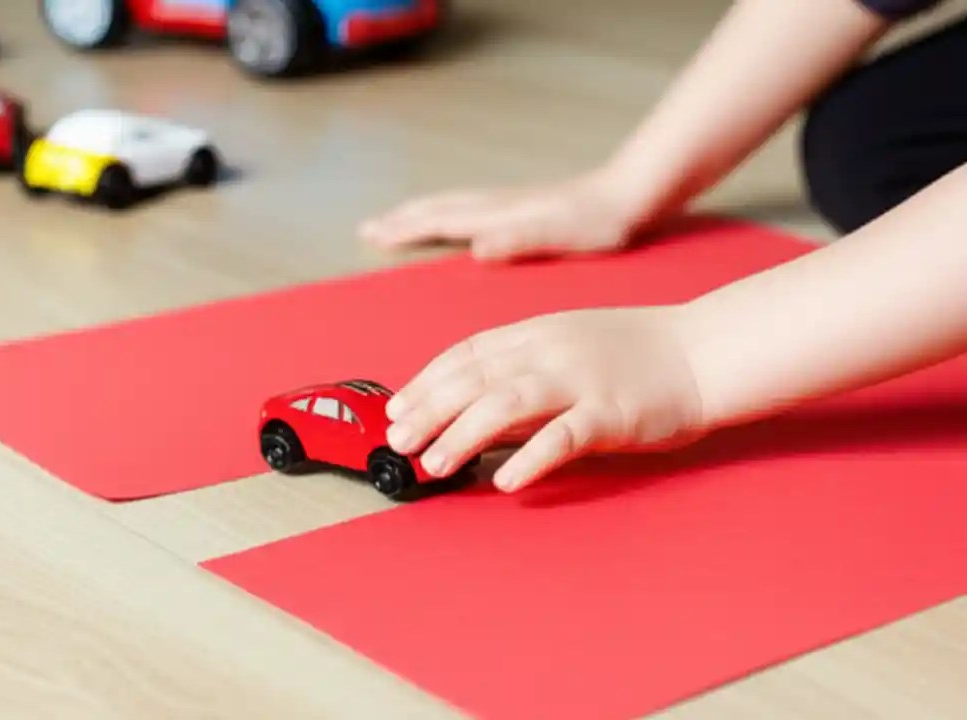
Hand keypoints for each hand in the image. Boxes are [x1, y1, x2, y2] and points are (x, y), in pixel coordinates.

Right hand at [358, 169, 649, 261]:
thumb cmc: (597, 223)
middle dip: (401, 219)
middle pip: (438, 209)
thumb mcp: (559, 236)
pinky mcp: (524, 209)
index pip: (439, 221)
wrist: (631, 195)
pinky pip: (470, 210)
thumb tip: (476, 247)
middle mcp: (497, 206)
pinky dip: (447, 214)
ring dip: (420, 213)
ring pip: (452, 206)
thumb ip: (517, 240)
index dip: (404, 229)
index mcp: (498, 216)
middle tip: (368, 227)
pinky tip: (456, 223)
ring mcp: (509, 205)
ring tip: (399, 219)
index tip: (371, 234)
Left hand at [384, 307, 706, 491]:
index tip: (395, 409)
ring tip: (433, 465)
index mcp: (537, 332)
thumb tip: (472, 410)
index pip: (466, 354)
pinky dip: (530, 458)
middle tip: (397, 443)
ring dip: (463, 433)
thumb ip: (521, 372)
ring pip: (507, 402)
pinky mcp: (612, 411)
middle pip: (475, 378)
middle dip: (429, 410)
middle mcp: (550, 351)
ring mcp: (580, 379)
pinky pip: (564, 436)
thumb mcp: (568, 346)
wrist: (706, 351)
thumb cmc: (636, 354)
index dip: (426, 381)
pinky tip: (504, 481)